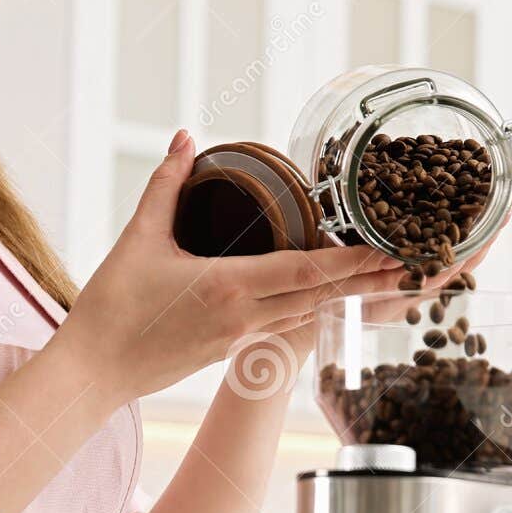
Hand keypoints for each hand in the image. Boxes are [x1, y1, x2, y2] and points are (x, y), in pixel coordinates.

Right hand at [55, 130, 401, 407]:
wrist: (93, 374)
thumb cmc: (111, 310)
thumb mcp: (138, 238)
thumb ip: (167, 184)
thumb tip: (186, 138)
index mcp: (228, 289)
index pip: (306, 273)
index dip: (354, 262)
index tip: (394, 251)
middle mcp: (245, 318)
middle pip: (322, 297)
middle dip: (372, 281)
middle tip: (418, 267)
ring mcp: (241, 340)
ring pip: (308, 313)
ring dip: (348, 296)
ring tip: (387, 278)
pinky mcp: (231, 352)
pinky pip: (285, 325)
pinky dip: (314, 308)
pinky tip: (330, 298)